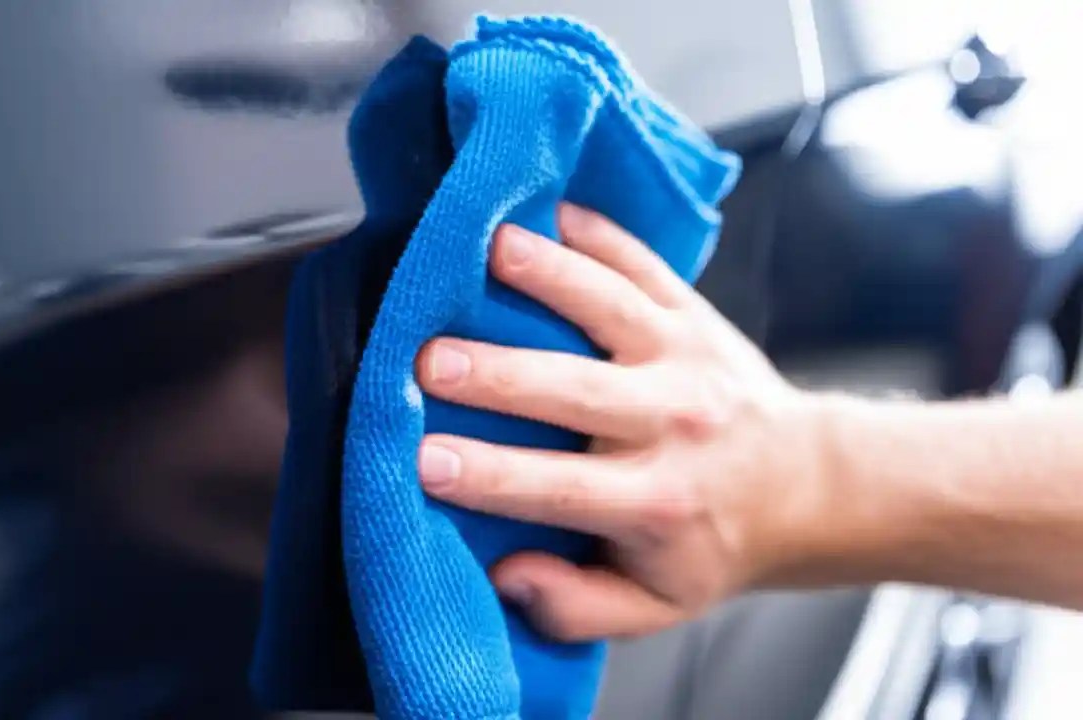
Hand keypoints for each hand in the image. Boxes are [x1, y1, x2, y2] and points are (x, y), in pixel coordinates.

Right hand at [414, 204, 832, 640]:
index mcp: (656, 502)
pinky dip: (593, 231)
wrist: (804, 483)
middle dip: (495, 372)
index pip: (558, 488)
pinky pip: (641, 261)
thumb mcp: (655, 606)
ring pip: (608, 305)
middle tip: (427, 359)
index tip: (424, 460)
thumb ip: (577, 607)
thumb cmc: (710, 542)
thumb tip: (507, 576)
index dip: (488, 476)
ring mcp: (683, 356)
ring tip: (485, 249)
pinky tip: (546, 209)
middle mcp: (671, 422)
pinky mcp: (691, 312)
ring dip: (545, 273)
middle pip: (572, 389)